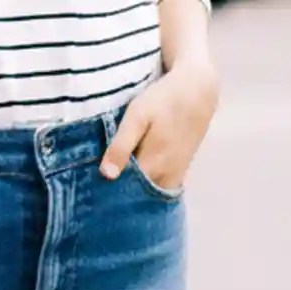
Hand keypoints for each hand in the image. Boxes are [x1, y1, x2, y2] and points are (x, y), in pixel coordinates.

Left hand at [100, 61, 219, 191]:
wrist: (198, 89)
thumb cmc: (163, 100)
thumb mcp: (137, 116)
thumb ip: (122, 145)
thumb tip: (106, 175)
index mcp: (151, 166)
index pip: (124, 193)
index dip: (107, 195)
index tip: (92, 194)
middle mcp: (165, 176)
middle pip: (137, 197)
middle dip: (118, 198)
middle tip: (98, 193)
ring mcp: (176, 175)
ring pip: (150, 194)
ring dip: (134, 194)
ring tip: (113, 189)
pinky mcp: (181, 170)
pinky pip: (161, 188)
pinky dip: (147, 189)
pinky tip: (133, 181)